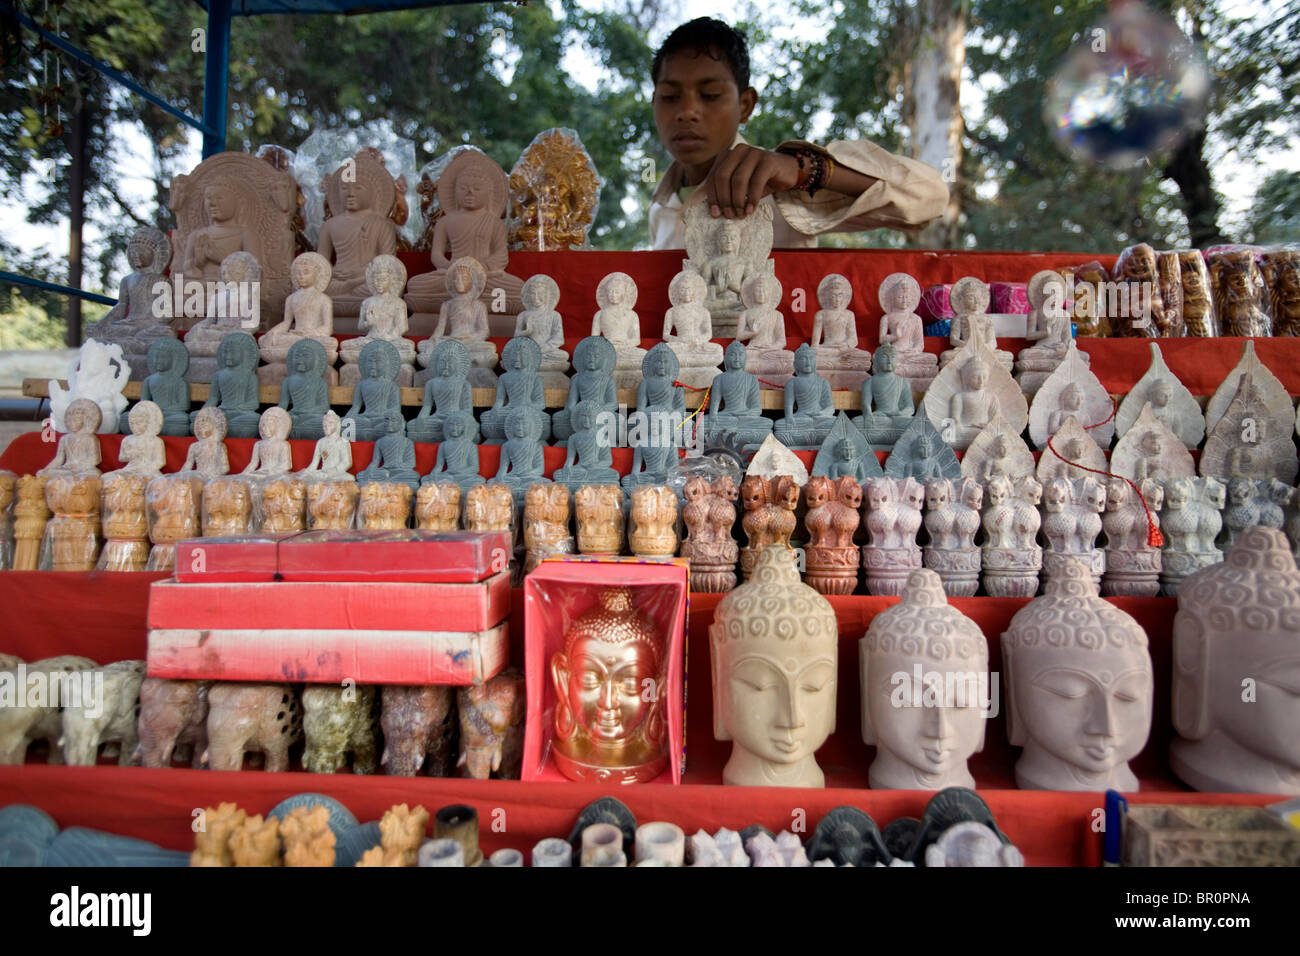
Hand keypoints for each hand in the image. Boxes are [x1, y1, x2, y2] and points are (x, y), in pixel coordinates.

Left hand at [685, 146, 800, 218]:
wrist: (787, 172)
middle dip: (724, 199)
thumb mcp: (740, 186)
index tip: (716, 213)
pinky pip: (756, 182)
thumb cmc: (760, 181)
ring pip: (738, 179)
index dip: (713, 196)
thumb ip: (727, 191)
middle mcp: (738, 150)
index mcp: (727, 155)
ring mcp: (753, 152)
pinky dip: (752, 198)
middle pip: (723, 177)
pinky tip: (751, 210)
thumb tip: (715, 210)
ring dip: (737, 200)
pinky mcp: (767, 160)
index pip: (713, 176)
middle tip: (729, 215)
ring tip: (740, 214)